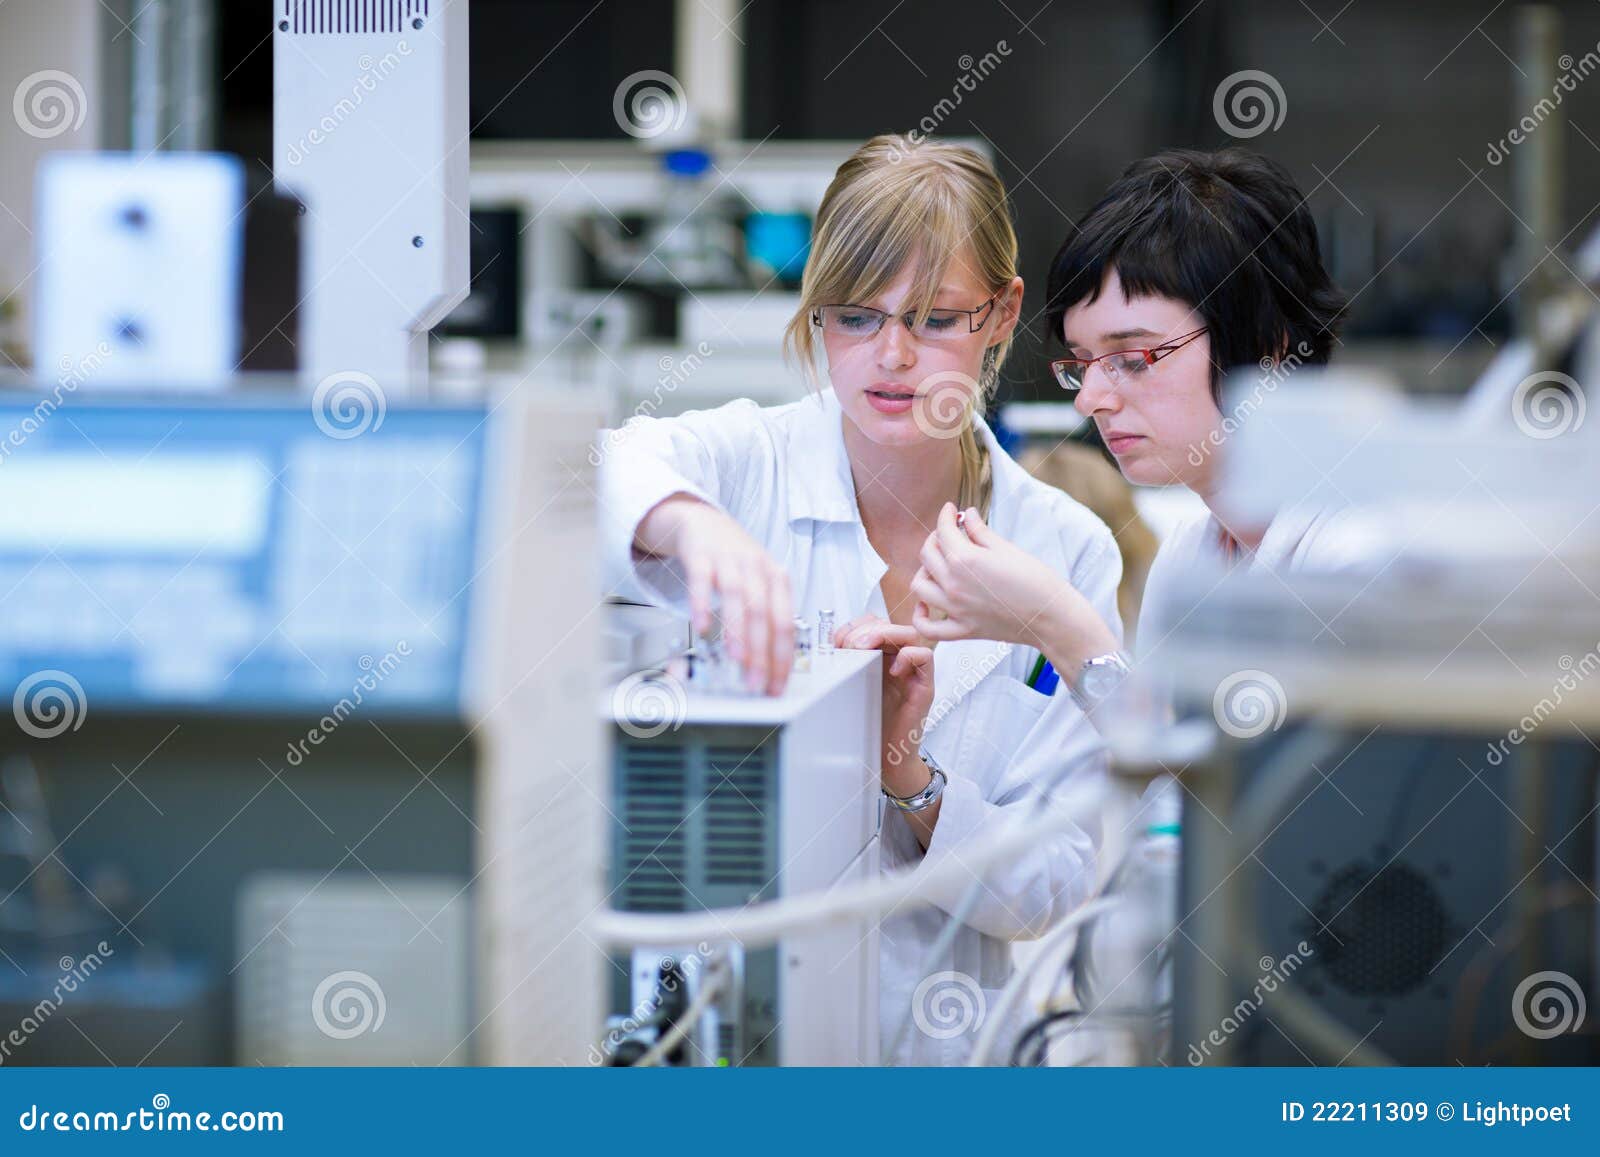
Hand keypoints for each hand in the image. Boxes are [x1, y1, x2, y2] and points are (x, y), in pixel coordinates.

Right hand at [636, 494, 793, 694]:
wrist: (704, 522)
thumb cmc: (734, 560)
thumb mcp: (757, 584)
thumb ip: (761, 619)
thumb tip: (760, 663)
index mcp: (776, 579)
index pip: (785, 623)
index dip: (783, 657)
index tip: (777, 684)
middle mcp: (756, 568)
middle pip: (764, 613)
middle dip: (762, 652)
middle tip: (756, 681)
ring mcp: (729, 559)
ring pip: (738, 596)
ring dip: (738, 630)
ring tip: (737, 658)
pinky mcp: (701, 555)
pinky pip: (702, 579)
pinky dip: (702, 603)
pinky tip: (701, 625)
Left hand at [831, 614, 936, 786]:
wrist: (885, 757)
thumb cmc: (870, 724)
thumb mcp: (850, 687)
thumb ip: (844, 665)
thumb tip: (830, 644)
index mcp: (878, 657)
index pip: (872, 622)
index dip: (854, 625)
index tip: (838, 641)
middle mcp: (896, 660)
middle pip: (889, 623)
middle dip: (866, 628)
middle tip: (850, 645)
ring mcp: (912, 672)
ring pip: (909, 633)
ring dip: (884, 634)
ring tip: (865, 649)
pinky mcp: (924, 686)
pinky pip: (925, 657)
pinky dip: (909, 656)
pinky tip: (892, 671)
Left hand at [909, 503, 1117, 671]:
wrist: (1051, 616)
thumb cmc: (1035, 580)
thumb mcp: (1006, 548)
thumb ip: (979, 531)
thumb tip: (966, 515)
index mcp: (964, 560)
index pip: (943, 531)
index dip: (945, 515)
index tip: (950, 509)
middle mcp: (953, 584)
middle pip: (927, 554)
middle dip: (935, 538)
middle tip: (949, 533)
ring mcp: (955, 610)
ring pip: (920, 586)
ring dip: (925, 570)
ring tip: (939, 565)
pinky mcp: (962, 630)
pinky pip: (927, 628)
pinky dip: (920, 617)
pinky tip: (926, 604)